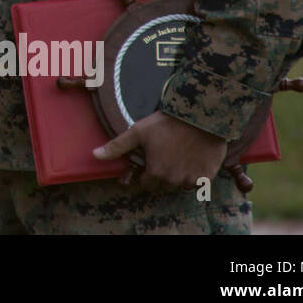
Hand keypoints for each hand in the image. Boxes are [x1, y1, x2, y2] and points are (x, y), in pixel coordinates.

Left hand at [93, 110, 226, 188]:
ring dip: (179, 175)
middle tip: (165, 155)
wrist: (199, 117)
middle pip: (164, 185)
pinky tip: (193, 157)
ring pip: (181, 184)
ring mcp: (192, 180)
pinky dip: (196, 173)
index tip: (151, 160)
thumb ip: (117, 146)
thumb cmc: (166, 123)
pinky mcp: (208, 176)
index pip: (147, 183)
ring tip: (179, 155)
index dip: (147, 172)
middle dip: (162, 174)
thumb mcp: (138, 132)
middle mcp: (174, 181)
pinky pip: (199, 181)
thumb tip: (95, 155)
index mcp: (156, 173)